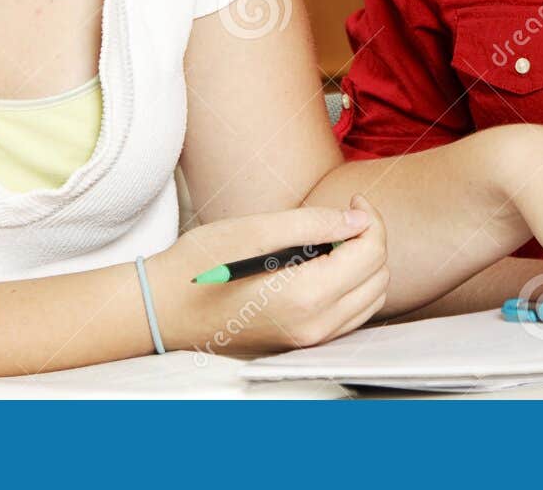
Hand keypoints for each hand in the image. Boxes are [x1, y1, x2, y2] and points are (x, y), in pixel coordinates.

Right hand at [147, 193, 388, 355]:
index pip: (371, 253)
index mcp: (306, 296)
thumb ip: (314, 223)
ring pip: (369, 299)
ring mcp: (310, 341)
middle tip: (345, 213)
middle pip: (377, 277)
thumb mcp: (256, 229)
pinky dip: (352, 286)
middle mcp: (315, 326)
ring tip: (335, 237)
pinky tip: (325, 265)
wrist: (165, 309)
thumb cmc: (201, 265)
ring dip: (364, 263)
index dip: (370, 218)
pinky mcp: (302, 344)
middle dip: (370, 239)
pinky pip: (350, 315)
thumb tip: (357, 218)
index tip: (352, 198)